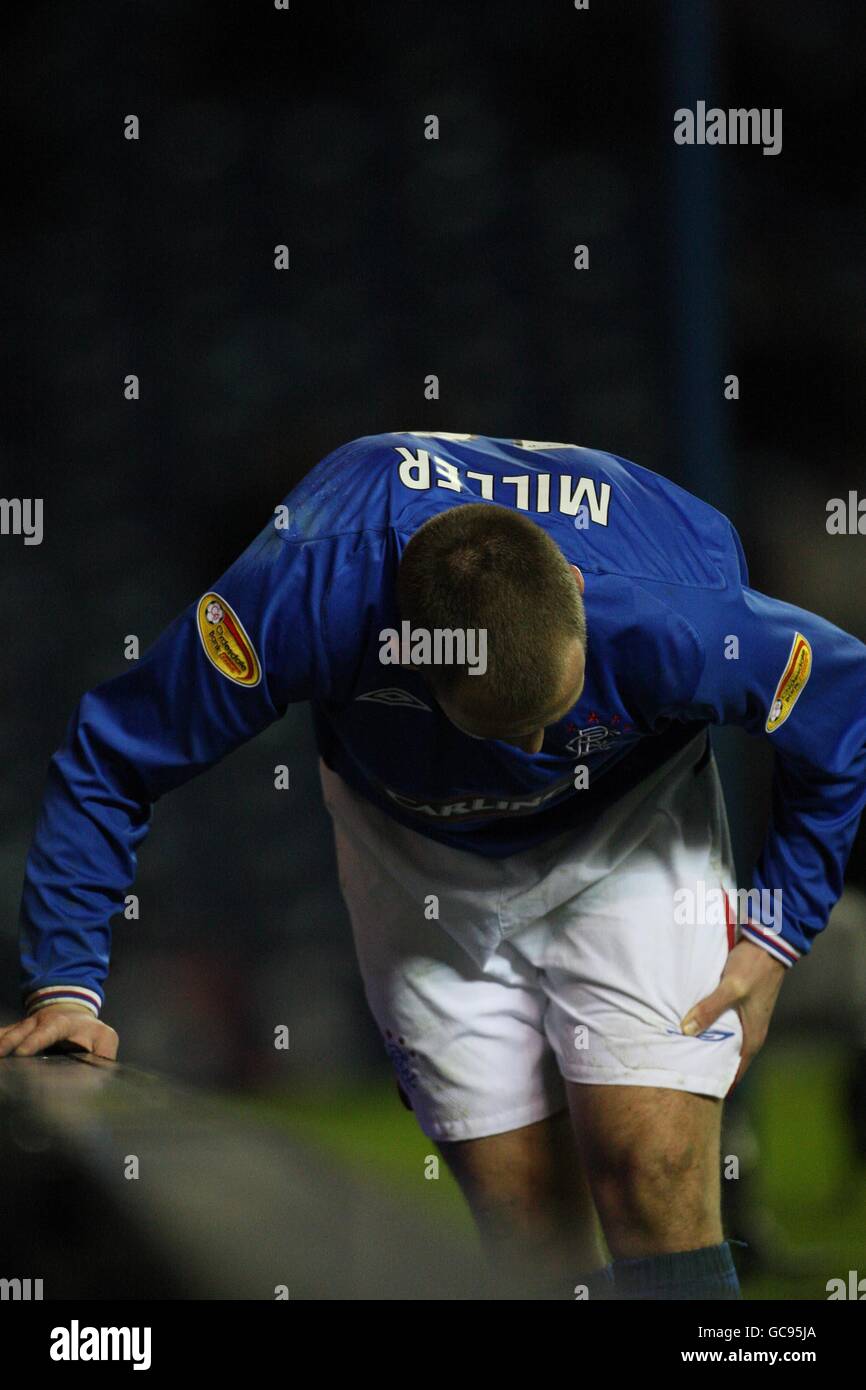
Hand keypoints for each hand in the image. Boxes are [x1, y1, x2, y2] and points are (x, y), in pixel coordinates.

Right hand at [0, 1004, 118, 1059]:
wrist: (72, 1012)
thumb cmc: (89, 1031)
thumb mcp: (104, 1038)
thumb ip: (104, 1054)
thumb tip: (101, 1074)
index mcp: (61, 1024)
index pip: (47, 1031)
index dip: (35, 1040)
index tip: (22, 1052)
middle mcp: (39, 1023)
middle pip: (20, 1032)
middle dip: (8, 1042)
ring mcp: (25, 1027)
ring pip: (8, 1033)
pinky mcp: (16, 1033)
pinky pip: (2, 1035)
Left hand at [681, 937, 785, 1089]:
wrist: (769, 943)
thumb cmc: (754, 967)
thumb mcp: (731, 987)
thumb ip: (710, 1008)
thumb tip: (686, 1030)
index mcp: (753, 1036)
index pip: (734, 1070)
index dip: (716, 1081)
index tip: (693, 1091)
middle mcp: (750, 1032)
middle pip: (725, 1056)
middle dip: (706, 1064)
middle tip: (679, 1072)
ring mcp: (745, 1019)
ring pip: (722, 1039)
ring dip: (704, 1044)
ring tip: (678, 1052)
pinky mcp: (738, 1005)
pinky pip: (720, 1024)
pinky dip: (706, 1027)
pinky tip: (688, 1026)